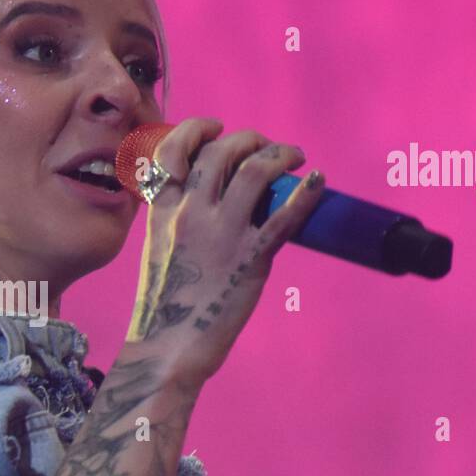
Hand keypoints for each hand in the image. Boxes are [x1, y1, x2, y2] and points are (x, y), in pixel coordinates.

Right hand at [127, 117, 324, 387]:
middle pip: (221, 151)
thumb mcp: (158, 250)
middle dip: (250, 140)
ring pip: (253, 171)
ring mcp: (219, 234)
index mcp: (161, 211)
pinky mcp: (248, 259)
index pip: (174, 150)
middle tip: (267, 149)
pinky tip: (317, 182)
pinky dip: (305, 195)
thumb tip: (209, 202)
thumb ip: (176, 220)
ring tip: (294, 158)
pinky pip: (283, 217)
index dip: (198, 130)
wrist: (167, 346)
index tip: (218, 129)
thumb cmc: (164, 306)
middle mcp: (188, 213)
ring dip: (279, 155)